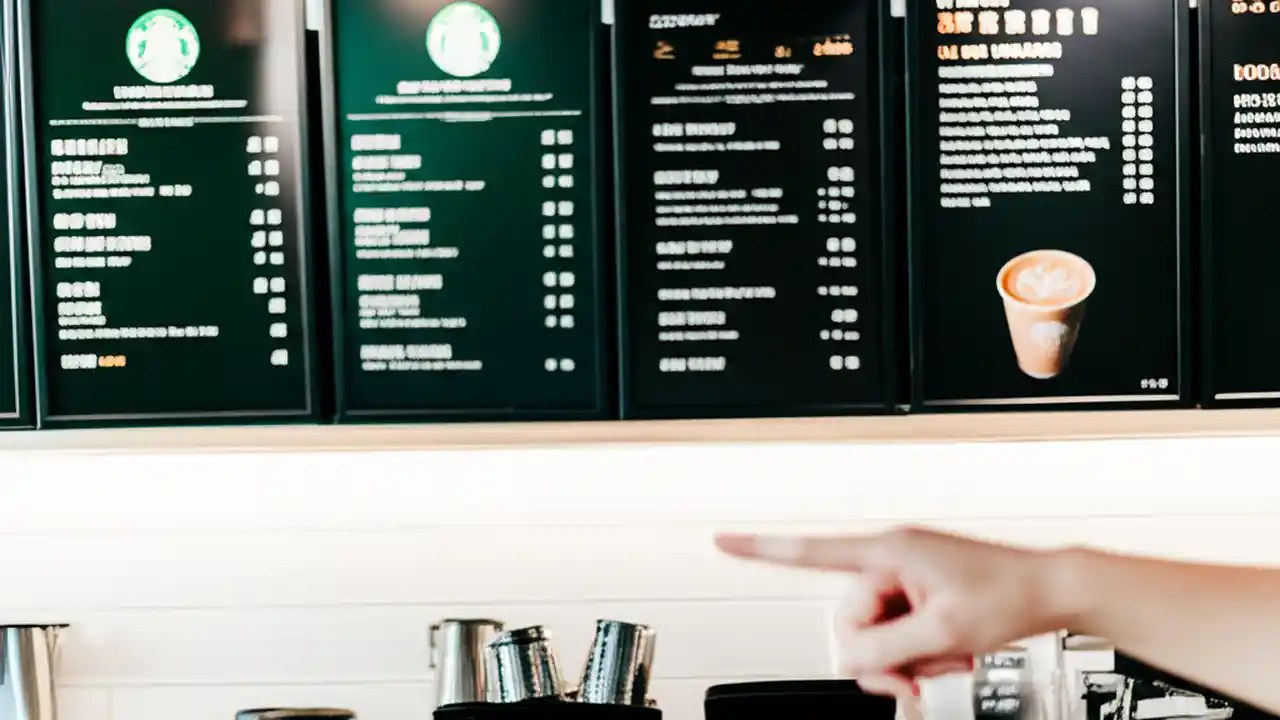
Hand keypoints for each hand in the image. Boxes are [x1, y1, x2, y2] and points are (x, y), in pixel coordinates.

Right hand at [715, 528, 1075, 696]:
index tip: (722, 541)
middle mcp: (891, 558)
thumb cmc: (1008, 595)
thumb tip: (851, 657)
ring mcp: (907, 576)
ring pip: (875, 631)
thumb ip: (885, 646)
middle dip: (881, 654)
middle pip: (850, 618)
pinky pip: (898, 630)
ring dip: (906, 656)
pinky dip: (919, 651)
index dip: (759, 550)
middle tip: (914, 676)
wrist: (1051, 590)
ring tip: (945, 657)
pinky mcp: (921, 592)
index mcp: (887, 551)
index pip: (809, 551)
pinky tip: (947, 653)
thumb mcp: (943, 634)